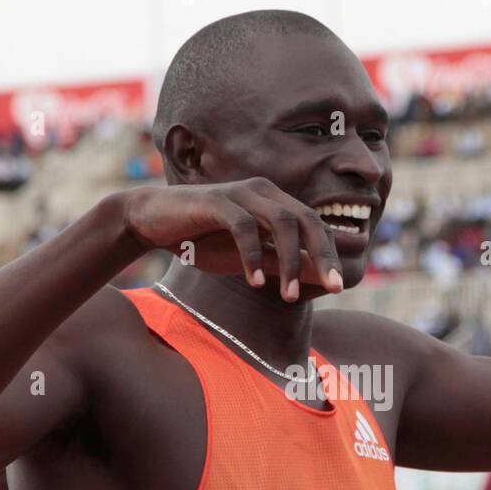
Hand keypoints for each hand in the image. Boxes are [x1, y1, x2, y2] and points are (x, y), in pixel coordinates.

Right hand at [122, 179, 344, 300]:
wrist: (152, 223)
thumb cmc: (202, 240)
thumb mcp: (250, 260)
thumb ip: (283, 265)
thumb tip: (319, 278)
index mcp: (275, 202)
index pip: (314, 226)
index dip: (329, 255)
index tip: (338, 288)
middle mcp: (262, 192)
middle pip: (306, 220)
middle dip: (322, 256)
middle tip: (333, 289)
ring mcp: (239, 193)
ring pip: (281, 222)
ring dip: (289, 262)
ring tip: (288, 297)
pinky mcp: (215, 201)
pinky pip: (242, 226)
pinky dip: (252, 255)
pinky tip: (254, 284)